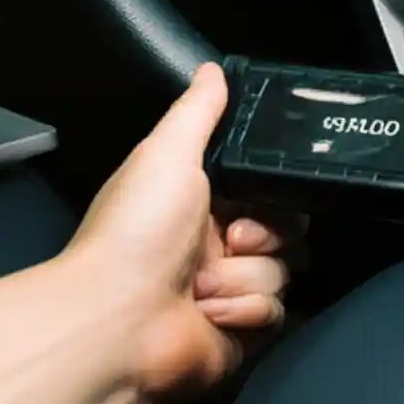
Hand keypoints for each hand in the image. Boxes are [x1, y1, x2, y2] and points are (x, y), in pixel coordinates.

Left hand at [60, 63, 291, 400]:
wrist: (117, 317)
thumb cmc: (136, 231)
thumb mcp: (167, 152)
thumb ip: (198, 110)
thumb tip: (214, 70)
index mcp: (200, 204)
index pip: (267, 191)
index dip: (271, 193)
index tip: (249, 197)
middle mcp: (215, 247)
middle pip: (286, 233)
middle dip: (265, 235)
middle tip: (230, 239)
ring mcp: (227, 293)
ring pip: (282, 275)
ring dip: (242, 278)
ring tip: (201, 285)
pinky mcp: (238, 333)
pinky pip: (274, 315)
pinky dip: (244, 311)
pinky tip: (209, 313)